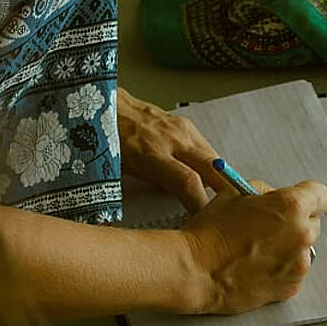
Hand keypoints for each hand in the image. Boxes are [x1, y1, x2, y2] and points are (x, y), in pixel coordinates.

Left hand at [117, 87, 227, 212]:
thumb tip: (172, 199)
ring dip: (215, 177)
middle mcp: (171, 139)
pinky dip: (206, 163)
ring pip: (213, 158)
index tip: (204, 220)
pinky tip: (197, 171)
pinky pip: (205, 147)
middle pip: (212, 169)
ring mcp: (180, 128)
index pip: (187, 183)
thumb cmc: (106, 139)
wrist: (104, 104)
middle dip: (222, 191)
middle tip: (221, 210)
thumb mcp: (120, 171)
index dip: (200, 204)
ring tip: (208, 192)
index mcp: (150, 154)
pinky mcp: (184, 123)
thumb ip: (150, 186)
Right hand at [180, 179, 326, 314]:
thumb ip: (265, 192)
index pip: (323, 195)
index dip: (310, 196)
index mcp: (291, 207)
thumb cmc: (210, 233)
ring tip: (256, 250)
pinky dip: (281, 268)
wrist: (196, 270)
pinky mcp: (291, 286)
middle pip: (313, 223)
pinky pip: (294, 271)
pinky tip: (256, 266)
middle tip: (267, 227)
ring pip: (303, 249)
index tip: (303, 201)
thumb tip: (275, 198)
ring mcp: (299, 264)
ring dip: (287, 247)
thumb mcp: (235, 193)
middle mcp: (301, 235)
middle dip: (295, 223)